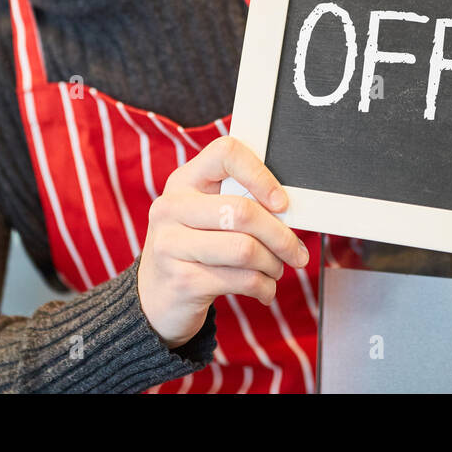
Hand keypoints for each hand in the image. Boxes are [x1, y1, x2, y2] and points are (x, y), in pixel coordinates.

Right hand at [137, 135, 309, 348]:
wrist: (155, 297)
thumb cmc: (192, 250)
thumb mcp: (205, 217)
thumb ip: (238, 203)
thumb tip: (288, 213)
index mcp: (183, 181)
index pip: (225, 153)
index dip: (260, 174)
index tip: (281, 202)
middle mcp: (171, 207)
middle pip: (242, 211)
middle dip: (281, 236)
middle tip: (296, 251)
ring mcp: (171, 244)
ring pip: (245, 249)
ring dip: (273, 264)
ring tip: (276, 269)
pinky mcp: (182, 281)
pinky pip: (240, 280)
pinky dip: (264, 287)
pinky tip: (264, 289)